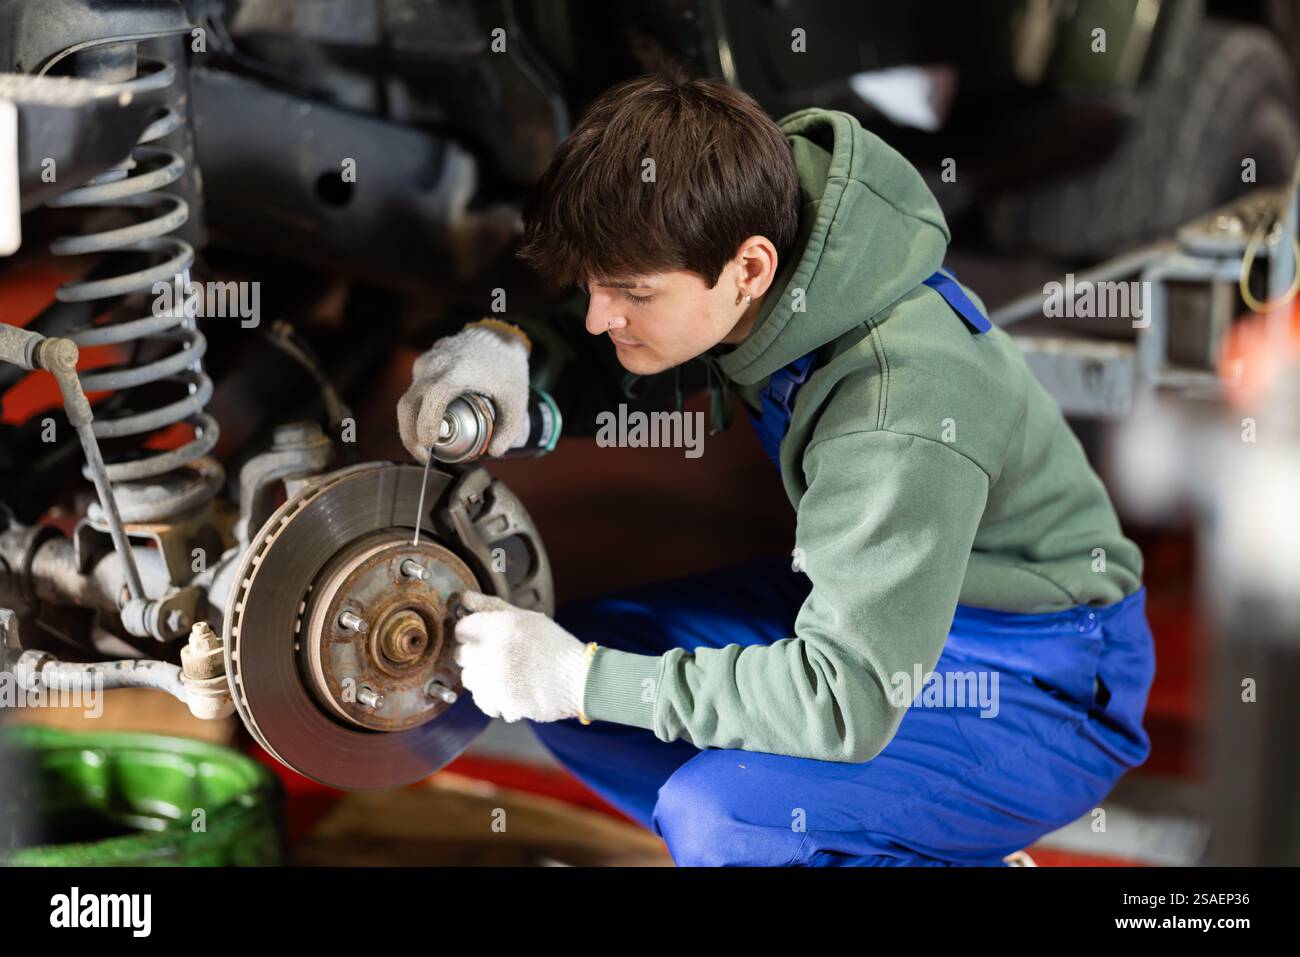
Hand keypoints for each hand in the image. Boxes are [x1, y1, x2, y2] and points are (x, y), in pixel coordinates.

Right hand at [396, 320, 530, 461]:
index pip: (431, 401)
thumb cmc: (506, 367)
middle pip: (408, 404)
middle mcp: (434, 365)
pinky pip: (413, 390)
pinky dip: (416, 410)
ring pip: (407, 399)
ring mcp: (426, 362)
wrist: (497, 336)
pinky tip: (430, 424)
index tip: (430, 446)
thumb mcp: (516, 398)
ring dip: (411, 424)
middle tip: (423, 457)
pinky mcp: (423, 363)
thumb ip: (510, 427)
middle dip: (410, 435)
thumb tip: (494, 452)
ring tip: (428, 444)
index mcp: (455, 372)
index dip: (425, 426)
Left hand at [452, 591, 591, 722]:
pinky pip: (481, 701)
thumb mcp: (527, 618)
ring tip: (508, 674)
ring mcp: (495, 680)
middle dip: (476, 655)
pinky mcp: (501, 703)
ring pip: (469, 680)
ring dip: (483, 677)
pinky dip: (493, 698)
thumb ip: (492, 606)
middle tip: (499, 656)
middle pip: (461, 655)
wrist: (579, 679)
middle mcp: (493, 652)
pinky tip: (512, 690)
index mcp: (500, 626)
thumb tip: (464, 597)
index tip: (486, 637)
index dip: (473, 632)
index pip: (462, 628)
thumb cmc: (554, 646)